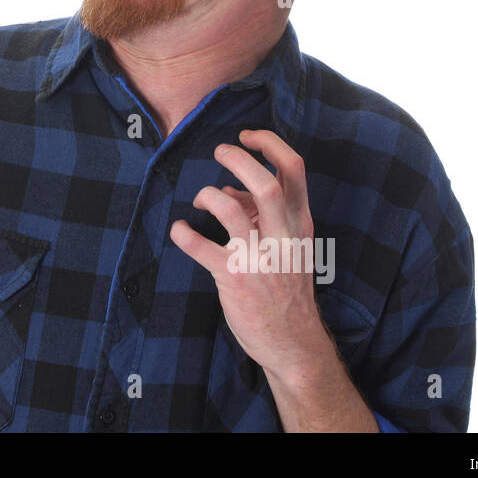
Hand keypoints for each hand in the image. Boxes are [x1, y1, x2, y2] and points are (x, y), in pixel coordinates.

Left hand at [169, 129, 329, 377]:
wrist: (294, 342)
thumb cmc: (286, 289)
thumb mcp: (287, 247)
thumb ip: (262, 215)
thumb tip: (228, 189)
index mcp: (299, 224)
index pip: (294, 170)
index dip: (269, 143)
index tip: (247, 136)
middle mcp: (283, 237)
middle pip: (265, 183)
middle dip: (238, 159)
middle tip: (219, 151)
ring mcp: (259, 258)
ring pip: (230, 209)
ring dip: (208, 195)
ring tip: (201, 200)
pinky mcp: (234, 278)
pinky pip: (201, 247)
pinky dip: (183, 233)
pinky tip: (179, 230)